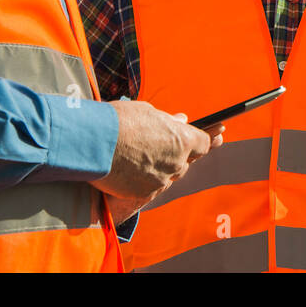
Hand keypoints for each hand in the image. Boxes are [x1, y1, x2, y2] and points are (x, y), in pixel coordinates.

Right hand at [90, 101, 222, 205]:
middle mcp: (175, 163)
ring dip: (161, 167)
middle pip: (185, 162)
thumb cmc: (120, 121)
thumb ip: (167, 121)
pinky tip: (131, 168)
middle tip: (166, 146)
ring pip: (167, 176)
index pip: (204, 143)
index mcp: (182, 140)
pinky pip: (149, 186)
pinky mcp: (141, 193)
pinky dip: (144, 178)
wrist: (91, 143)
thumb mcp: (147, 113)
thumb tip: (181, 120)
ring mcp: (159, 181)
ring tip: (143, 154)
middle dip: (178, 154)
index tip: (214, 135)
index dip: (207, 139)